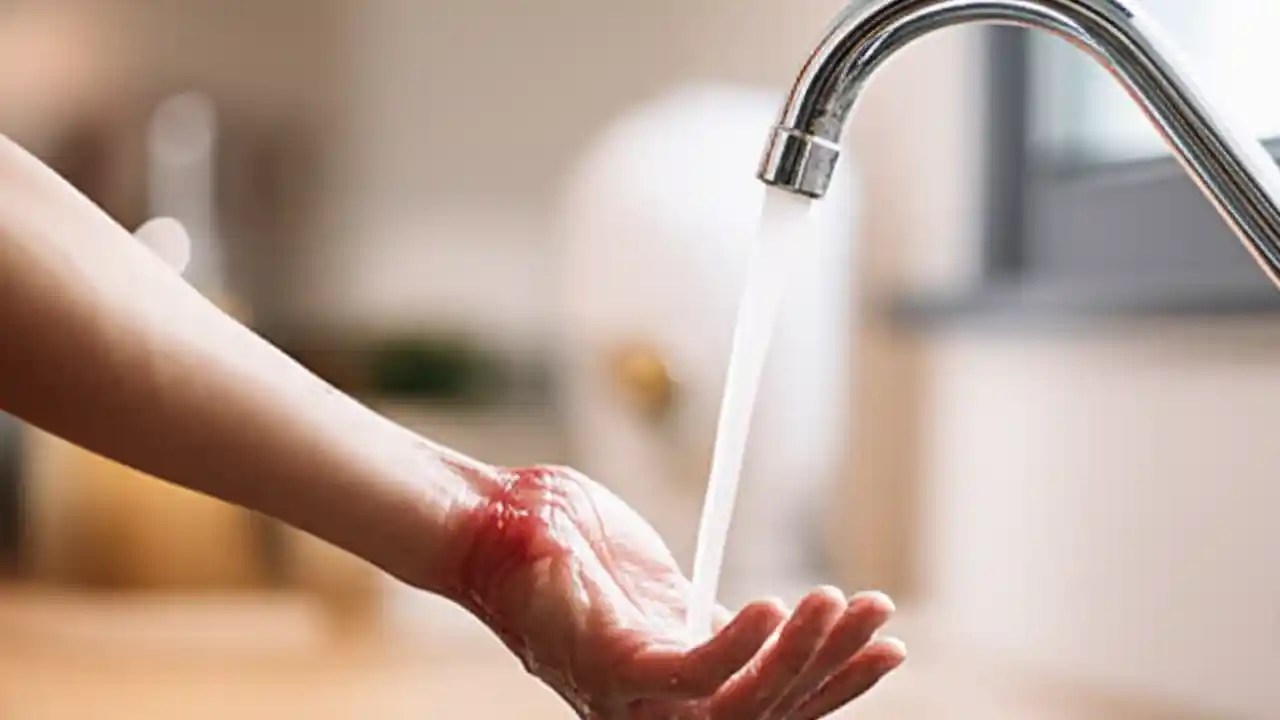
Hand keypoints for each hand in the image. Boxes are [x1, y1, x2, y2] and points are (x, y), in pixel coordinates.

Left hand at [441, 464, 904, 718]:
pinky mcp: (608, 664)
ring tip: (836, 601)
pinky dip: (742, 645)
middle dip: (833, 668)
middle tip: (878, 614)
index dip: (836, 682)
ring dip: (799, 656)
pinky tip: (778, 605)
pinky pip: (690, 674)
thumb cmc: (572, 546)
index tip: (889, 642)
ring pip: (739, 705)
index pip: (773, 704)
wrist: (498, 520)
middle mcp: (656, 707)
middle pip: (768, 714)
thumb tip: (774, 619)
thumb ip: (708, 616)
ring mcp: (629, 693)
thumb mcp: (661, 589)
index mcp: (677, 686)